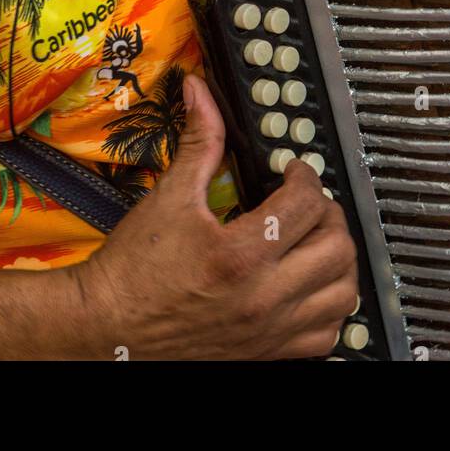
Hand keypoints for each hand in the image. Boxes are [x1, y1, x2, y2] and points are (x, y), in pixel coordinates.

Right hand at [72, 73, 357, 359]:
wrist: (107, 329)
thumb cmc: (133, 270)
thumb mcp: (168, 196)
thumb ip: (199, 141)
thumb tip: (201, 95)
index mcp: (240, 255)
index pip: (306, 204)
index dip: (305, 176)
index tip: (293, 173)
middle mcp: (263, 298)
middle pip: (337, 248)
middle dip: (329, 214)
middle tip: (307, 202)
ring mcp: (269, 332)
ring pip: (343, 294)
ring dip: (337, 261)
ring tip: (313, 240)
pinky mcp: (267, 355)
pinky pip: (327, 335)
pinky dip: (328, 306)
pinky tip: (307, 284)